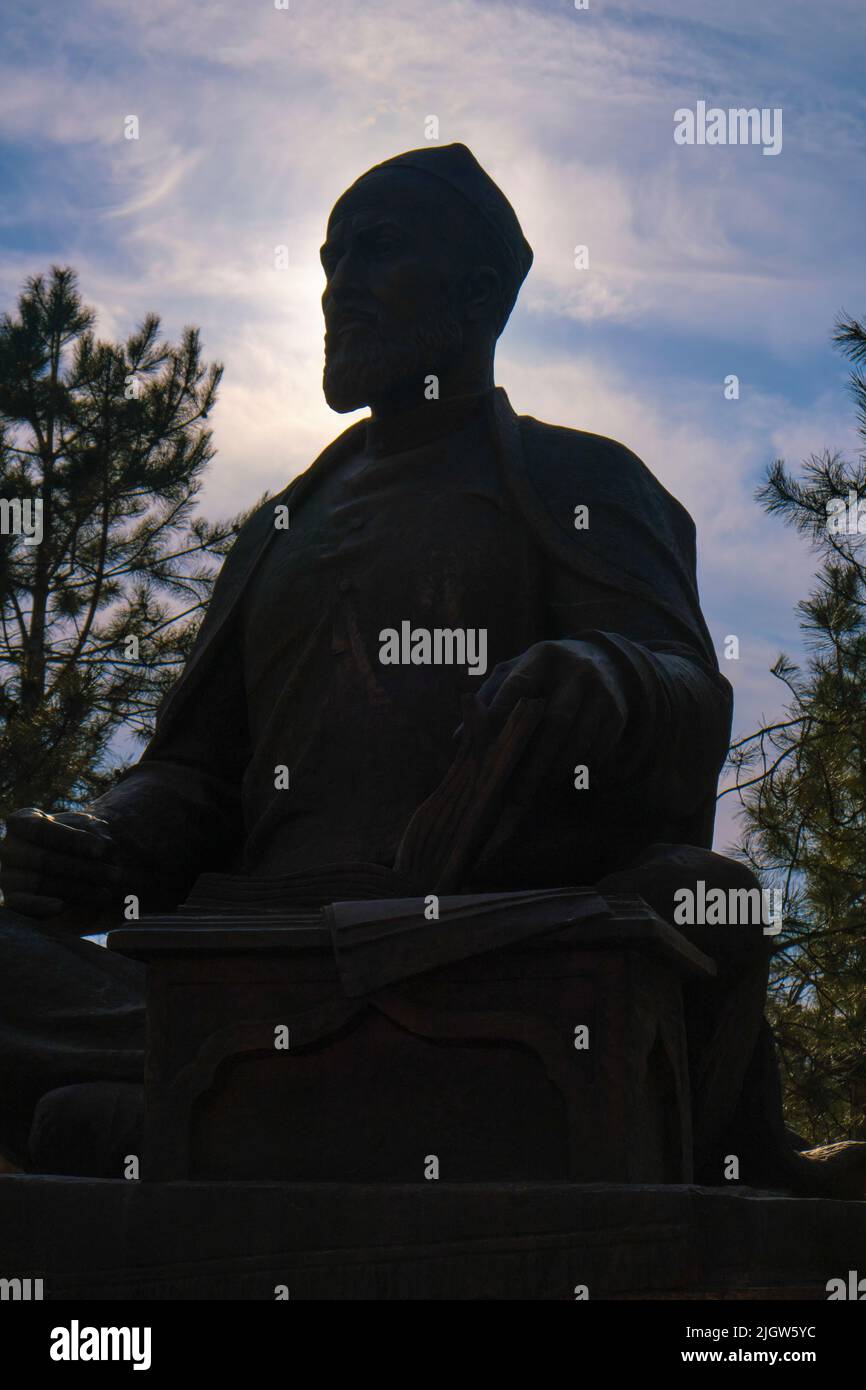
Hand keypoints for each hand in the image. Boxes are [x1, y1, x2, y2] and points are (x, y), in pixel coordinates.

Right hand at [0, 807, 124, 918]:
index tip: (102, 849)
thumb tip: (105, 845)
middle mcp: (9, 848)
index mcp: (22, 822)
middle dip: (83, 868)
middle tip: (115, 875)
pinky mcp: (14, 900)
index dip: (72, 839)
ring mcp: (8, 875)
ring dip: (77, 889)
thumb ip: (94, 832)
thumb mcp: (89, 829)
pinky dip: (40, 906)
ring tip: (107, 894)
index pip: (42, 829)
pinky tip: (61, 907)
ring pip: (41, 883)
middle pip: (45, 859)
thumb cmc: (82, 841)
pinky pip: (21, 905)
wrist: (79, 866)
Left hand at [474, 639, 629, 790]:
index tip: (486, 749)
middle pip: (554, 721)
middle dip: (533, 762)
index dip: (501, 716)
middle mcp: (575, 670)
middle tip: (515, 793)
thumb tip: (459, 737)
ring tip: (537, 788)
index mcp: (542, 656)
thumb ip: (489, 698)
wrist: (603, 663)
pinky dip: (579, 769)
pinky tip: (563, 778)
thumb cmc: (544, 676)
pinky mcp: (617, 712)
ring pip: (578, 739)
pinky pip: (598, 749)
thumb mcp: (517, 673)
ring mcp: (601, 691)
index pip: (518, 684)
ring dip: (556, 770)